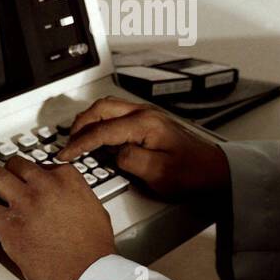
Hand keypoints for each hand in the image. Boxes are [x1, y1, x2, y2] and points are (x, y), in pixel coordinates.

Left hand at [0, 156, 116, 279]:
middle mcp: (44, 185)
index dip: (31, 176)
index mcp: (67, 178)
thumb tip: (65, 196)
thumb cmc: (94, 248)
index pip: (39, 164)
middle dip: (9, 175)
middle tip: (6, 186)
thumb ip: (74, 194)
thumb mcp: (94, 207)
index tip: (27, 183)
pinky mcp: (9, 226)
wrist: (88, 273)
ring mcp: (25, 203)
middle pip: (15, 165)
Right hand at [56, 98, 229, 199]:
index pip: (102, 130)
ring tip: (78, 138)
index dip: (80, 143)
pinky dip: (102, 121)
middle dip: (80, 124)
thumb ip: (130, 160)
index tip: (66, 154)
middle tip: (68, 143)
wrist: (214, 170)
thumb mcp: (158, 173)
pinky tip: (99, 136)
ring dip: (90, 119)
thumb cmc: (191, 172)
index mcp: (144, 124)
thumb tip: (112, 153)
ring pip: (109, 107)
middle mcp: (145, 114)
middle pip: (102, 108)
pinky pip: (118, 113)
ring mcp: (147, 115)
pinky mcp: (150, 122)